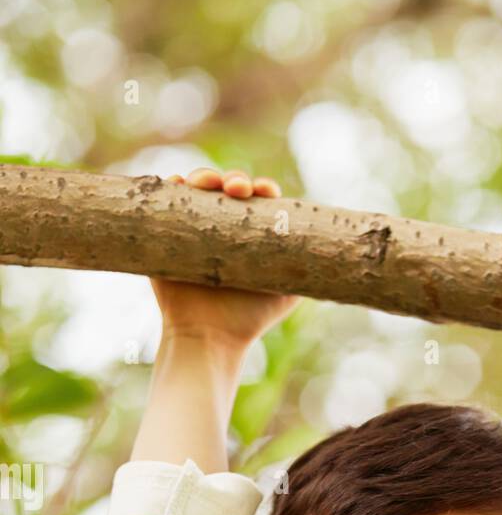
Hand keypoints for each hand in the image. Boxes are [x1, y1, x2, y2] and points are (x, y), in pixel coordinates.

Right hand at [150, 168, 300, 347]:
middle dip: (234, 179)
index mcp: (248, 236)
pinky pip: (166, 201)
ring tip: (207, 183)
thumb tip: (325, 242)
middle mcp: (220, 228)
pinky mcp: (164, 235)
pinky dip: (171, 184)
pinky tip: (179, 181)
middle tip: (238, 189)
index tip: (267, 192)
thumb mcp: (286, 292)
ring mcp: (192, 229)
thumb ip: (304, 267)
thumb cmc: (249, 319)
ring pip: (197, 190)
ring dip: (203, 177)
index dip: (262, 189)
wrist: (208, 338)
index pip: (256, 200)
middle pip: (226, 189)